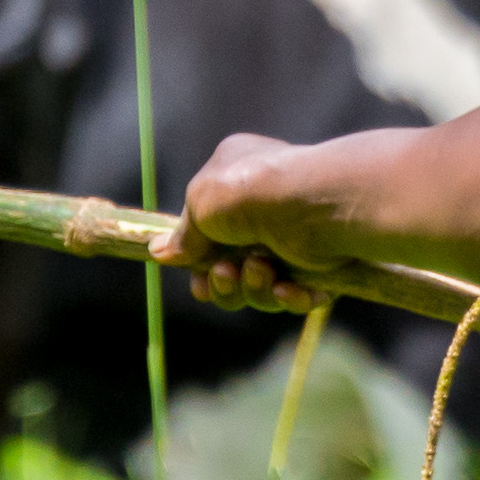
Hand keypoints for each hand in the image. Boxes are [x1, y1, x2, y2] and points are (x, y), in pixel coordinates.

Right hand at [157, 131, 343, 316]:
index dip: (198, 260)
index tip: (195, 274)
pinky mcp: (320, 267)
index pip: (208, 230)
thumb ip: (183, 233)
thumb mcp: (201, 202)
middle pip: (230, 268)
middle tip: (225, 274)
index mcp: (235, 181)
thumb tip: (160, 252)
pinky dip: (289, 298)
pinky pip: (295, 296)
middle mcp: (264, 210)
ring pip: (260, 288)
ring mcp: (293, 240)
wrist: (315, 204)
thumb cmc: (252, 192)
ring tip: (262, 269)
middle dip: (224, 282)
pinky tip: (288, 288)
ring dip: (254, 287)